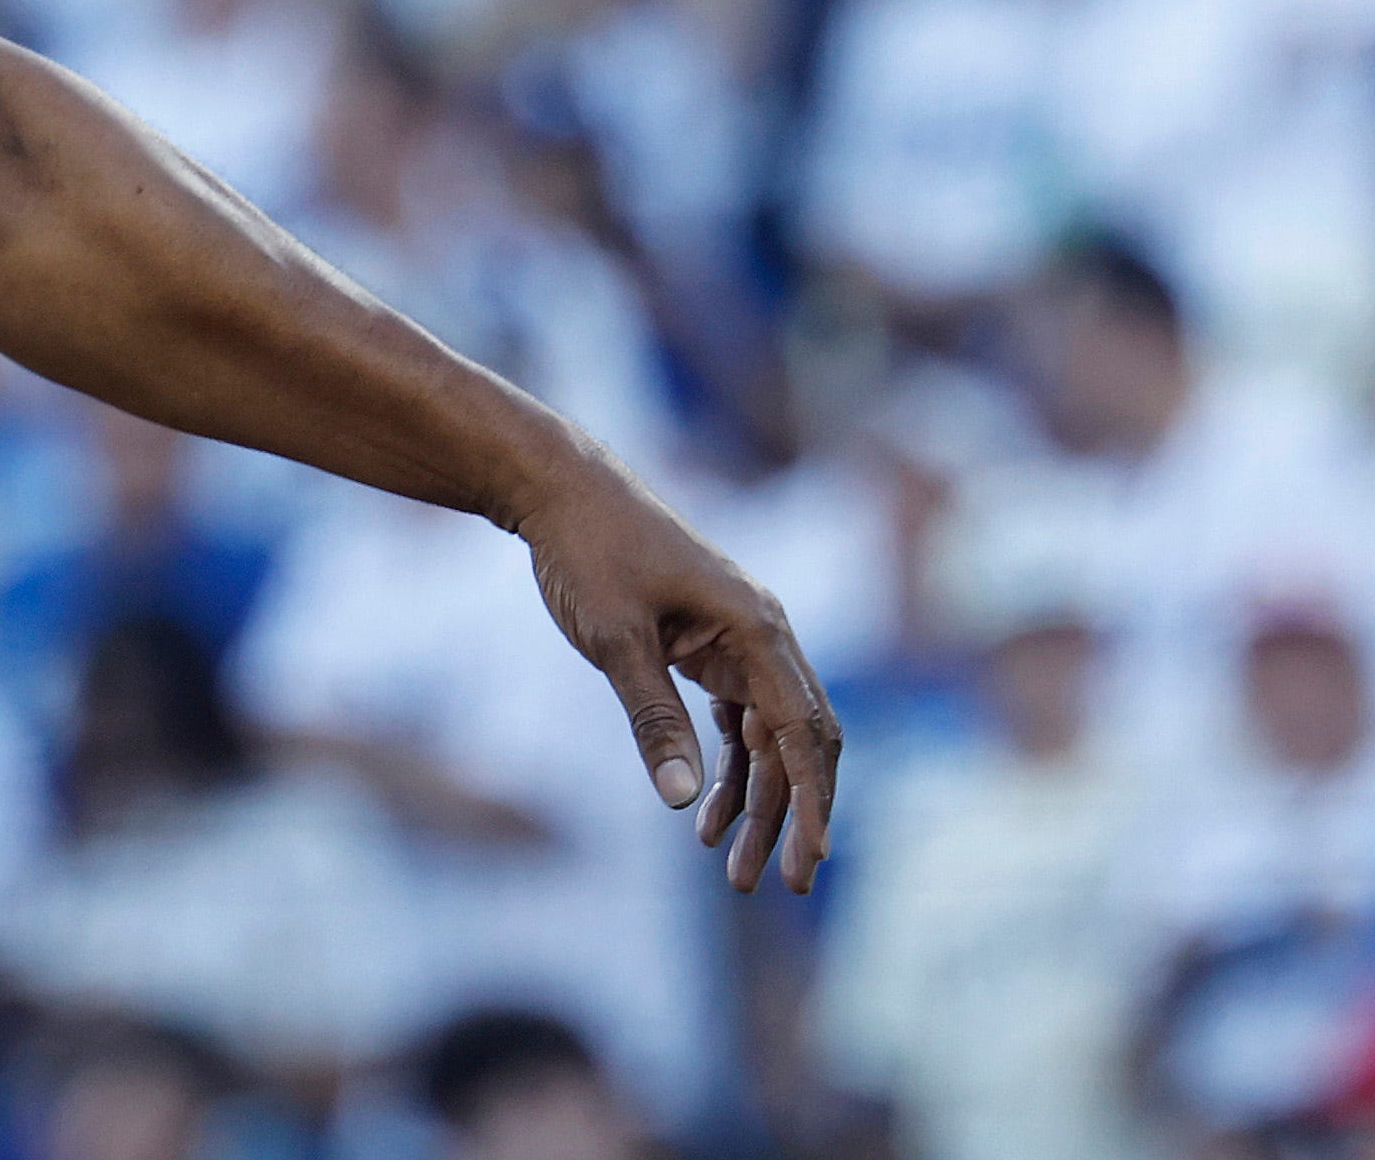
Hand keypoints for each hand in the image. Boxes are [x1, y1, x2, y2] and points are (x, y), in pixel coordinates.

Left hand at [515, 451, 840, 893]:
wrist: (562, 490)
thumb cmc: (589, 553)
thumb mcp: (615, 641)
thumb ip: (652, 720)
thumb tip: (682, 801)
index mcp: (757, 629)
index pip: (803, 732)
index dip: (813, 801)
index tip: (810, 863)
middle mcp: (763, 635)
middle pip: (800, 742)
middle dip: (791, 815)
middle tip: (775, 884)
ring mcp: (740, 640)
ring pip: (769, 737)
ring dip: (757, 801)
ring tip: (733, 869)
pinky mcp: (710, 645)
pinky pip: (739, 719)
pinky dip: (730, 767)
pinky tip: (706, 815)